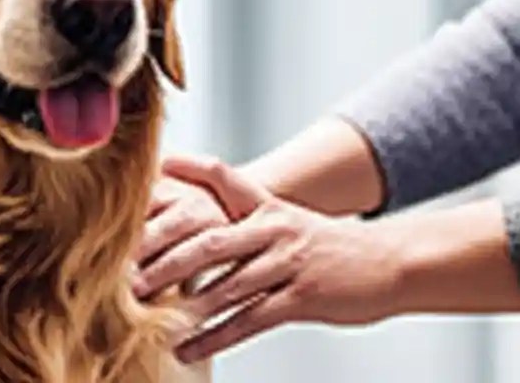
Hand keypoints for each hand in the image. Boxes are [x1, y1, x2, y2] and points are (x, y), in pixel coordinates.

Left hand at [133, 156, 405, 363]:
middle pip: (208, 243)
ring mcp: (288, 264)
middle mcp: (273, 230)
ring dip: (183, 305)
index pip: (222, 177)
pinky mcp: (302, 298)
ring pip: (226, 286)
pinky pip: (249, 320)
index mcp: (266, 206)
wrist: (390, 262)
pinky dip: (214, 336)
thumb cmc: (325, 244)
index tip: (153, 173)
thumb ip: (243, 218)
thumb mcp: (285, 218)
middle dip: (164, 260)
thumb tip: (193, 225)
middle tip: (129, 276)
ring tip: (146, 317)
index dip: (189, 171)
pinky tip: (187, 347)